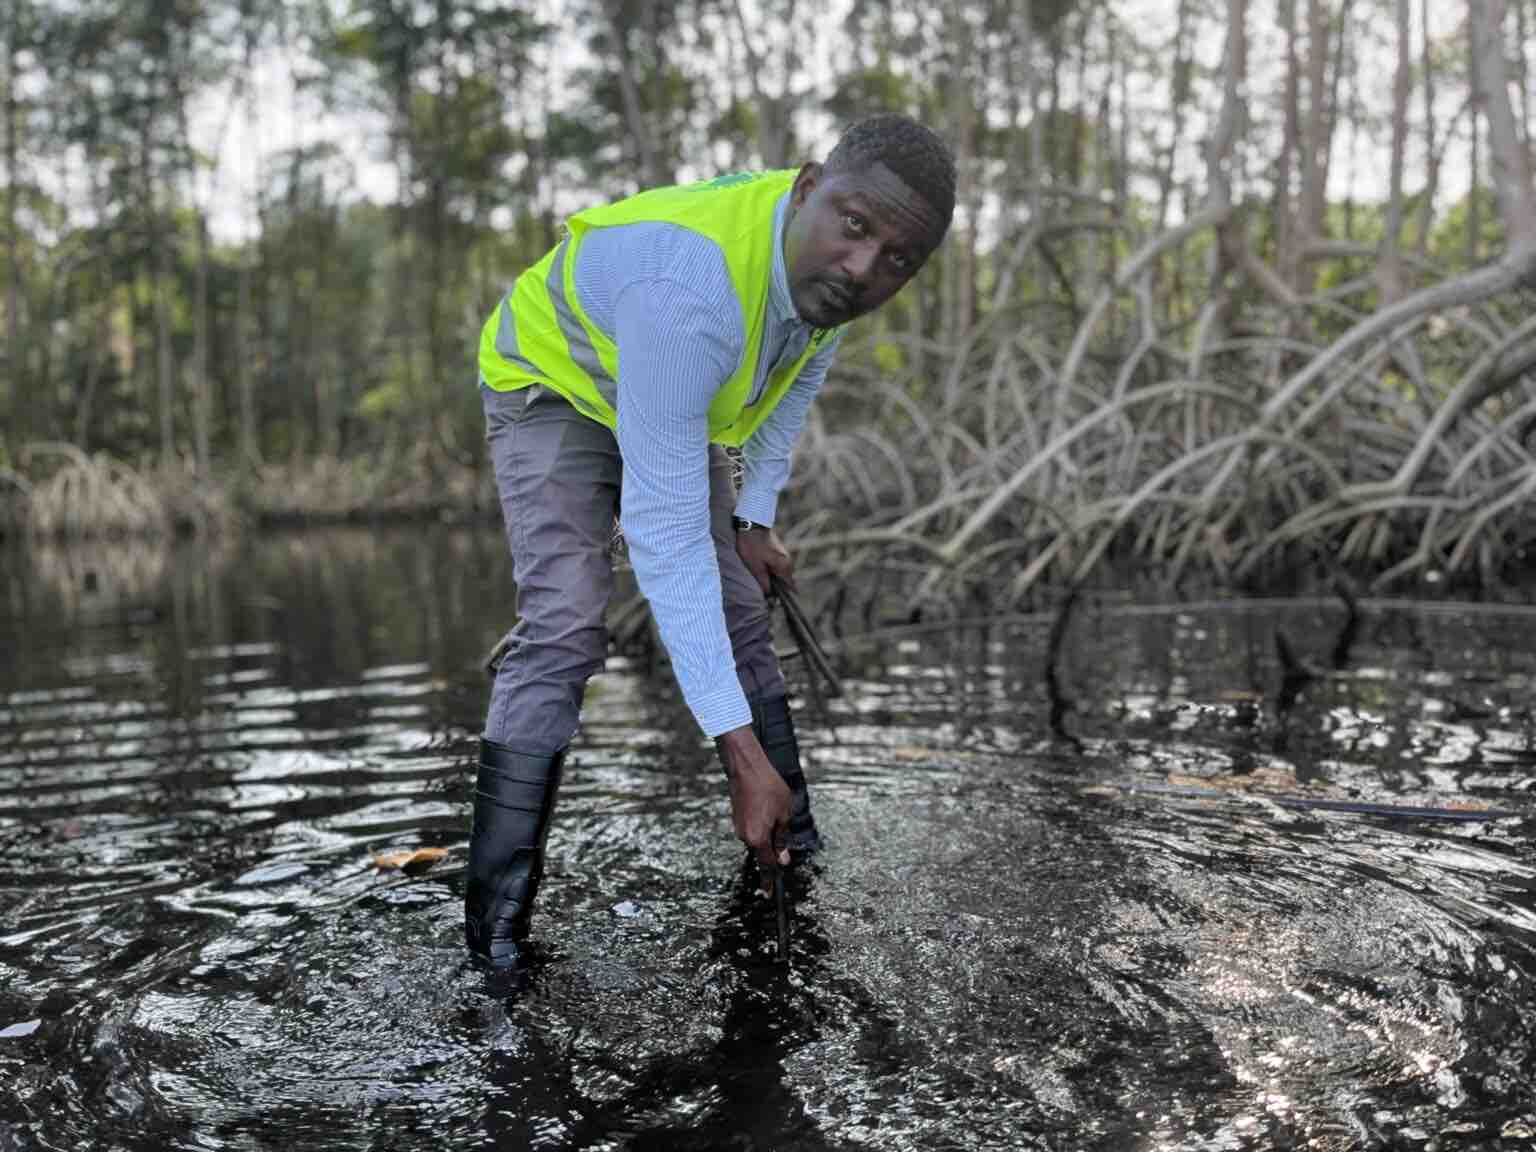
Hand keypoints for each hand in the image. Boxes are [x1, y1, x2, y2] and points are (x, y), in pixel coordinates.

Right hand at [715, 725, 790, 885]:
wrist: (746, 767)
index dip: (770, 880)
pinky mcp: (737, 818)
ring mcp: (739, 827)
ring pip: (758, 837)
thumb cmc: (769, 788)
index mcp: (758, 839)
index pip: (767, 865)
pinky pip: (752, 827)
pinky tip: (766, 804)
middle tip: (783, 822)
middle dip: (774, 844)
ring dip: (768, 830)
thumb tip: (783, 859)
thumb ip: (783, 838)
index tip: (768, 894)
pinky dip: (761, 822)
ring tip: (775, 805)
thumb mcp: (785, 813)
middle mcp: (745, 836)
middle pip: (763, 850)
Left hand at [735, 526, 794, 598]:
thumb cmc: (752, 545)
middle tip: (762, 593)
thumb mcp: (755, 567)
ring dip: (771, 580)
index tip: (774, 603)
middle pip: (785, 582)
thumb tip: (770, 597)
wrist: (751, 522)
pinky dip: (770, 571)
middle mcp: (788, 562)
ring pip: (779, 574)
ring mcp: (784, 556)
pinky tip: (759, 570)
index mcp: (785, 567)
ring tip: (759, 580)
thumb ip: (764, 583)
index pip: (791, 588)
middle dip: (775, 589)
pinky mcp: (778, 552)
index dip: (783, 598)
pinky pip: (776, 567)